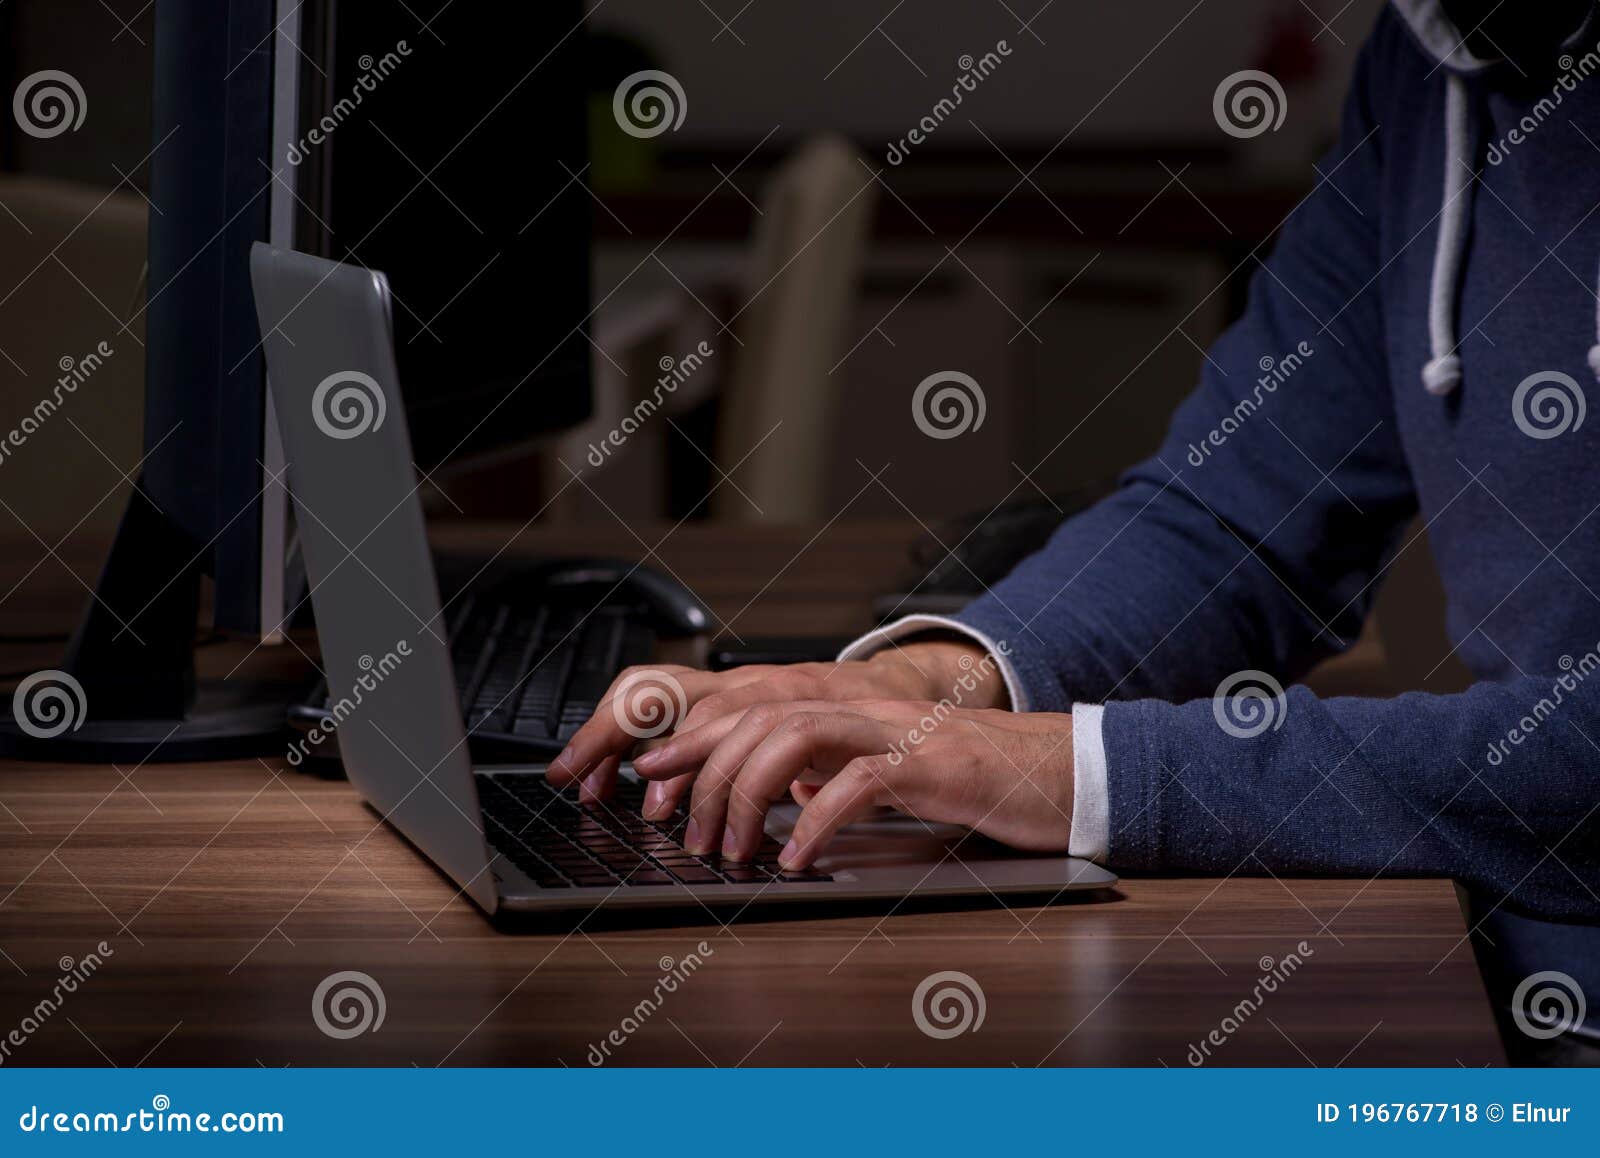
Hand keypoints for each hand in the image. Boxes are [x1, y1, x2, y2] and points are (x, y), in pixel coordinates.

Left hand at [546, 639, 1007, 814]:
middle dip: (706, 771)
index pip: (752, 708)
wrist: (1065, 773)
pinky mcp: (935, 765)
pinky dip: (817, 820)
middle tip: (684, 827)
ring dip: (749, 794)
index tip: (648, 771)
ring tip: (732, 848)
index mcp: (850, 714)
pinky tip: (798, 856)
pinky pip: (861, 782)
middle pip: (760, 718)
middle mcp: (866, 712)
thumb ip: (838, 778)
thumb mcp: (894, 778)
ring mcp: (900, 733)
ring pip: (797, 736)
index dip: (693, 736)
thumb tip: (788, 799)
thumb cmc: (980, 782)